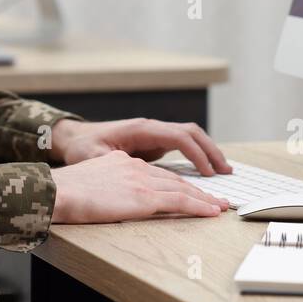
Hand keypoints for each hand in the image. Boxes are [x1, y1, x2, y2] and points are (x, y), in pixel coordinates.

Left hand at [49, 117, 231, 176]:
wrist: (75, 138)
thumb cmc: (83, 147)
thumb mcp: (94, 157)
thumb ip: (113, 163)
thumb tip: (132, 172)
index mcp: (142, 129)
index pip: (179, 137)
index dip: (196, 154)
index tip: (208, 173)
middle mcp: (152, 128)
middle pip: (191, 132)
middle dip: (211, 150)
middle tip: (227, 172)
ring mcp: (155, 134)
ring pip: (190, 136)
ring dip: (208, 151)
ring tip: (224, 171)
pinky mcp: (154, 142)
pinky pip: (183, 145)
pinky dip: (198, 154)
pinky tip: (206, 169)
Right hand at [50, 150, 229, 222]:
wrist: (57, 191)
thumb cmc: (64, 191)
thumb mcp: (90, 178)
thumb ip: (107, 182)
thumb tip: (112, 195)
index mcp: (122, 162)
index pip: (157, 173)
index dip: (177, 183)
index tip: (191, 190)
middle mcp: (135, 167)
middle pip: (174, 179)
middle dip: (198, 189)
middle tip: (216, 198)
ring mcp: (141, 181)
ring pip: (181, 189)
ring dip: (204, 198)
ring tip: (220, 206)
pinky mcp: (143, 196)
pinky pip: (179, 201)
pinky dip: (199, 206)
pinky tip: (211, 211)